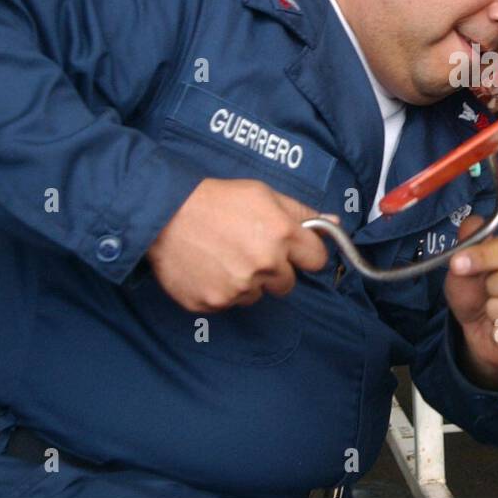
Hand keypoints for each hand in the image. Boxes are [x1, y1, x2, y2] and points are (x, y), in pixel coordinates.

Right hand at [146, 178, 331, 312]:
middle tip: (250, 250)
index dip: (305, 253)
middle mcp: (264, 265)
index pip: (317, 259)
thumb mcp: (263, 194)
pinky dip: (222, 290)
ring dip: (248, 281)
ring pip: (257, 295)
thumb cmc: (215, 200)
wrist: (163, 215)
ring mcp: (238, 288)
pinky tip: (208, 268)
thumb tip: (334, 223)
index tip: (293, 250)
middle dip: (275, 270)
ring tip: (224, 256)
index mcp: (282, 235)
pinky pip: (229, 303)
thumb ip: (301, 212)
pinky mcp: (213, 303)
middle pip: (288, 283)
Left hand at [445, 215, 497, 388]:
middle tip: (486, 288)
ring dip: (496, 311)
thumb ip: (467, 244)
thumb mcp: (462, 266)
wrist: (476, 328)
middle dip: (495, 286)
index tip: (460, 263)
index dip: (484, 256)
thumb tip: (471, 226)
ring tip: (492, 308)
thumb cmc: (476, 293)